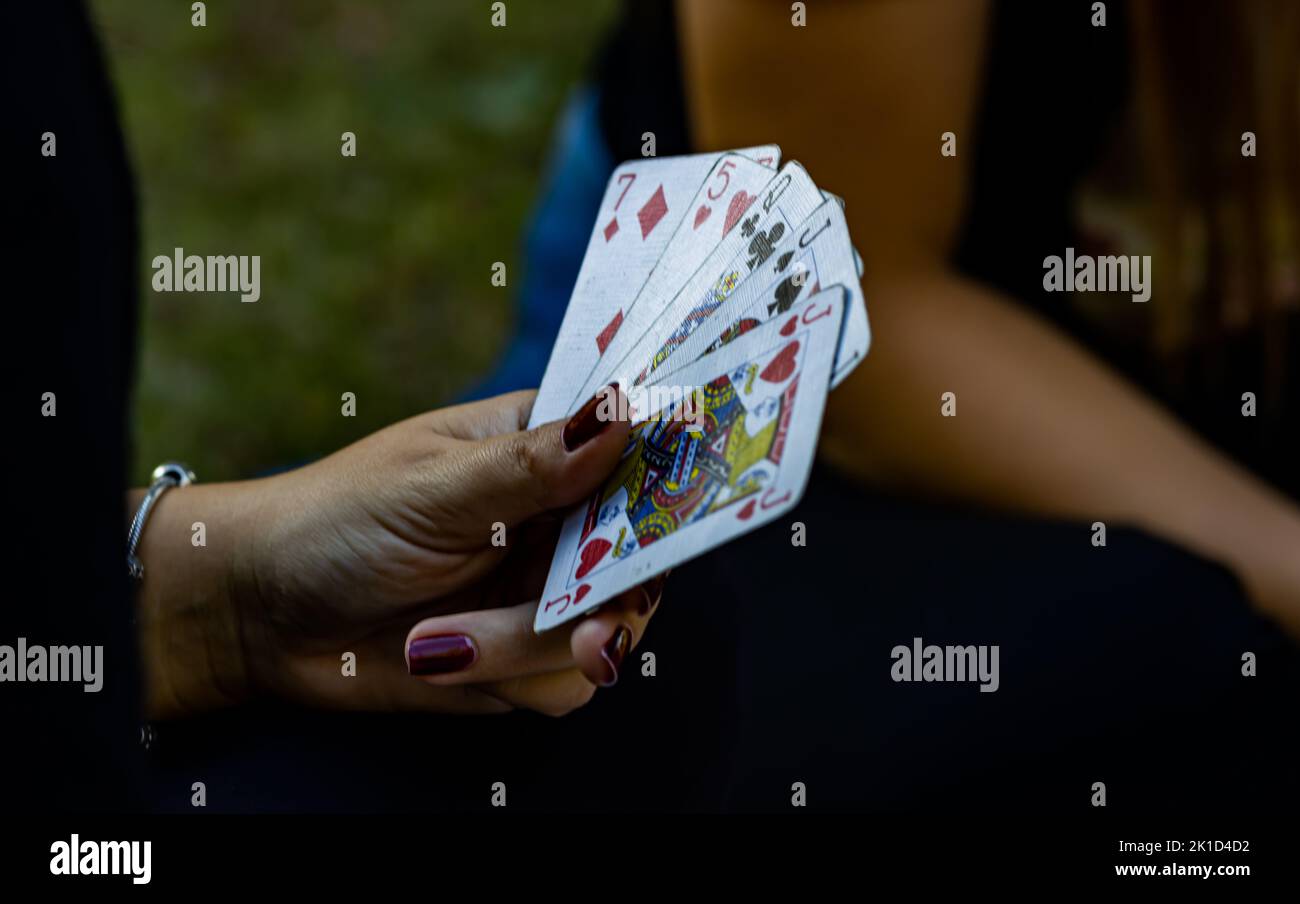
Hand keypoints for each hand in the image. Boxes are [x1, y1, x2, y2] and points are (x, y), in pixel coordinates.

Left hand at [136, 388, 664, 717]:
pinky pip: (563, 684)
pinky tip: (439, 660)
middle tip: (586, 635)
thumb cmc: (332, 522)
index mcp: (543, 447)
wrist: (260, 617)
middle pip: (641, 560)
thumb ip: (533, 464)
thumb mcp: (433, 487)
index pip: (638, 456)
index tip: (683, 518)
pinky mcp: (520, 656)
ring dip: (523, 650)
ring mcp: (543, 591)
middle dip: (610, 603)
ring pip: (605, 633)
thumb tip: (623, 409)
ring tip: (437, 642)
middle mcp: (557, 519)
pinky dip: (507, 680)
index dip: (675, 485)